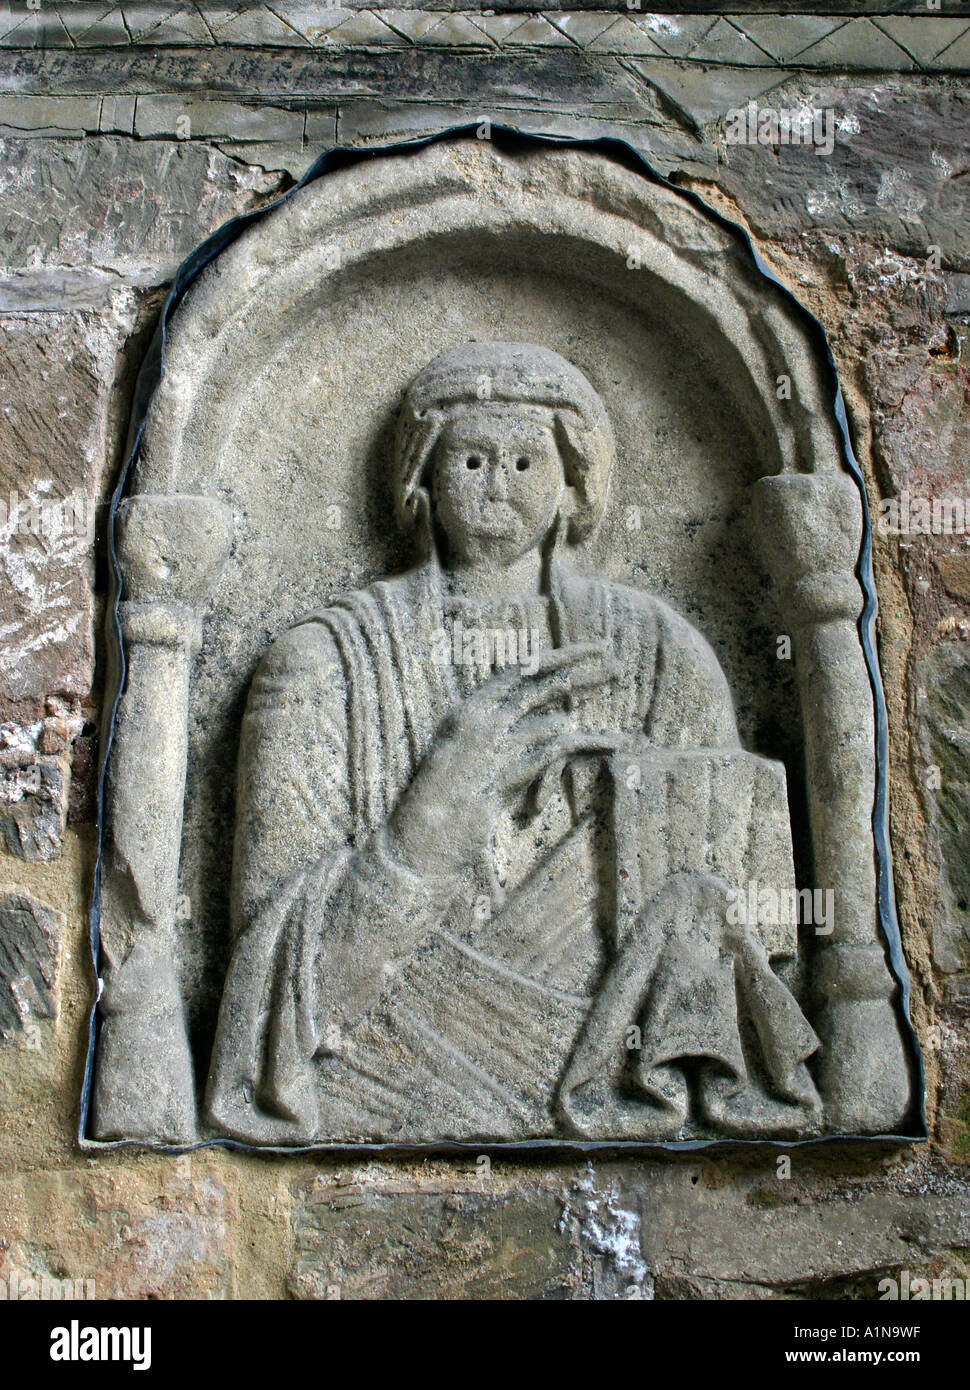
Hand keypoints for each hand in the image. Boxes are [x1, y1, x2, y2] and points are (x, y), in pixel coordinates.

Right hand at [385, 642, 621, 880]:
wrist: (418, 839)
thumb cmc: (443, 801)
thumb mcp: (468, 754)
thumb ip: (503, 730)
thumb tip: (552, 716)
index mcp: (467, 710)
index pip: (519, 670)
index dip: (558, 657)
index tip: (589, 650)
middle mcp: (478, 721)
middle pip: (540, 685)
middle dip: (582, 672)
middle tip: (617, 665)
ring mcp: (490, 748)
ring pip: (552, 720)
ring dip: (588, 728)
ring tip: (617, 732)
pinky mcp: (503, 777)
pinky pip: (555, 753)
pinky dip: (588, 745)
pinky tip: (613, 744)